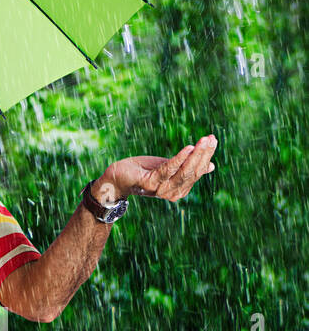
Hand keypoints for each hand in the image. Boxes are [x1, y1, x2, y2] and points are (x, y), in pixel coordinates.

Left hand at [96, 134, 217, 203]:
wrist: (116, 177)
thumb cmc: (142, 170)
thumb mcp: (168, 167)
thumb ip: (186, 166)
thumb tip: (211, 166)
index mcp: (180, 189)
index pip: (198, 171)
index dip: (206, 155)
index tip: (213, 139)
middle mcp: (173, 192)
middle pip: (193, 172)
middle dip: (204, 154)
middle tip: (212, 138)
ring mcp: (161, 189)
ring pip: (184, 171)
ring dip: (196, 154)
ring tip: (204, 140)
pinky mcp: (150, 183)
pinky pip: (168, 170)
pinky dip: (179, 159)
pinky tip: (188, 148)